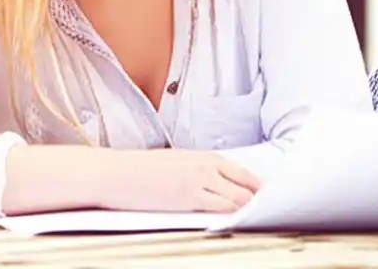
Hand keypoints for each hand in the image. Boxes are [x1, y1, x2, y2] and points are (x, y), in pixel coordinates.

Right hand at [98, 149, 261, 212]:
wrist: (115, 173)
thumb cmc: (139, 171)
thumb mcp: (176, 163)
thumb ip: (198, 172)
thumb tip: (216, 185)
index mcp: (204, 157)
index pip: (241, 172)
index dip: (254, 186)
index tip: (260, 197)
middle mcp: (206, 166)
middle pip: (246, 184)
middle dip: (255, 198)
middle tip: (261, 210)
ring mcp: (199, 181)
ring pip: (238, 197)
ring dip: (246, 208)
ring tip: (252, 218)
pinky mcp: (189, 197)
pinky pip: (220, 207)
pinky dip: (231, 214)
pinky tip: (235, 220)